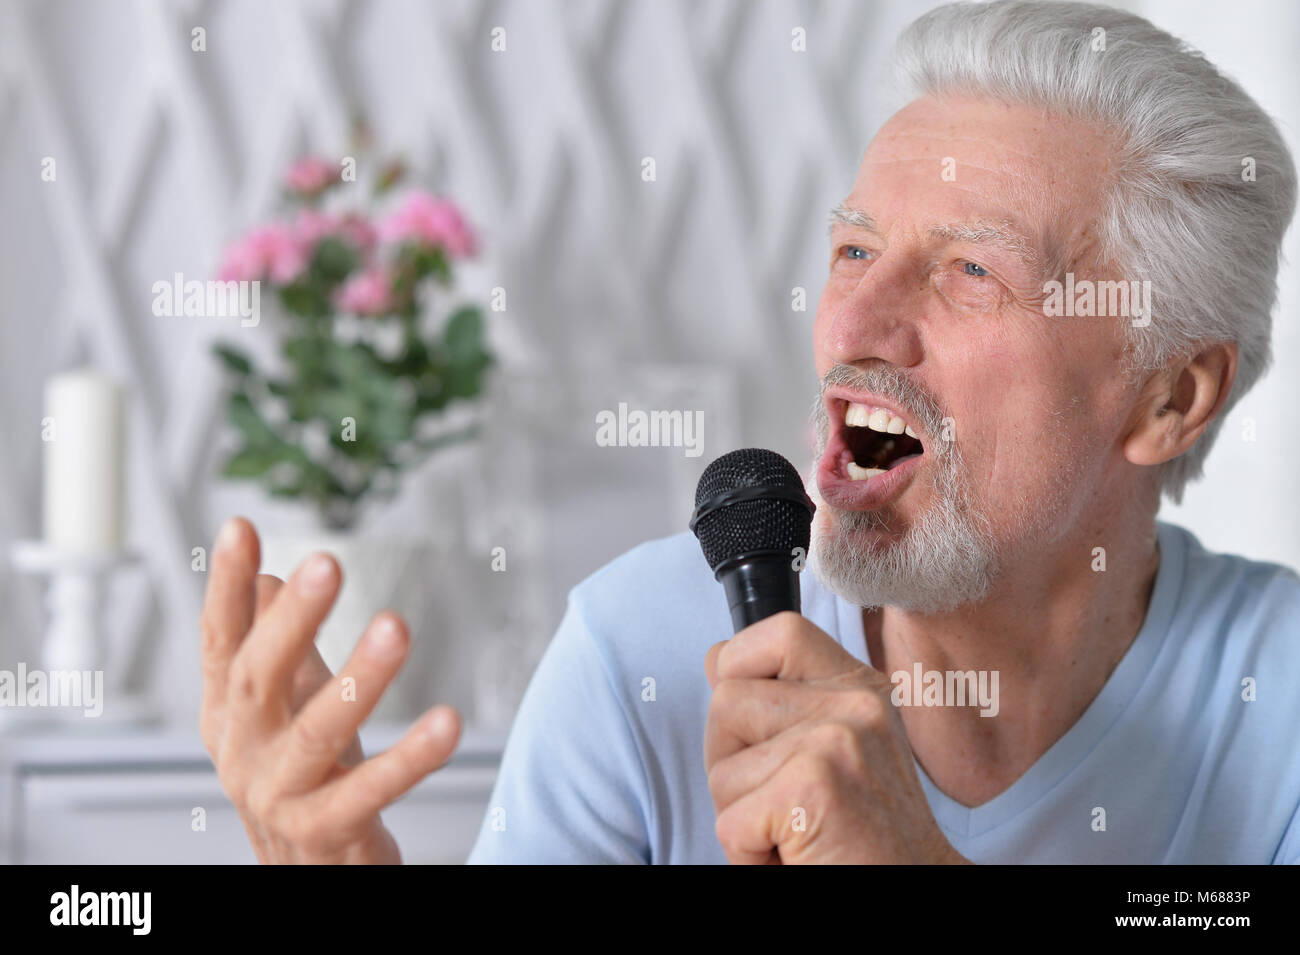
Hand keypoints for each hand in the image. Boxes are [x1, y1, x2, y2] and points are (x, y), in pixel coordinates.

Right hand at [199, 516, 461, 863]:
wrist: (308, 874)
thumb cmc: (300, 777)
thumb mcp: (279, 706)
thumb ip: (271, 643)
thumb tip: (265, 573)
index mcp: (227, 713)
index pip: (220, 641)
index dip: (224, 587)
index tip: (240, 527)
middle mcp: (242, 752)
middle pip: (258, 679)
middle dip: (291, 621)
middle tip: (327, 564)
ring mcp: (279, 796)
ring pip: (317, 734)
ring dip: (358, 678)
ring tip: (396, 627)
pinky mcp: (325, 832)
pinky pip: (370, 792)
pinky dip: (410, 758)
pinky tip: (448, 723)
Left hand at [703, 611, 967, 864]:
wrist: (912, 888)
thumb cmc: (865, 837)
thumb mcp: (839, 750)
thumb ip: (786, 700)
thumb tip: (717, 659)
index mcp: (860, 687)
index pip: (777, 632)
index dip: (741, 670)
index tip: (757, 728)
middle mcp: (856, 704)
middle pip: (726, 701)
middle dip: (730, 763)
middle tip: (779, 802)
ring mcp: (836, 740)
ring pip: (720, 768)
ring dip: (739, 815)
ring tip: (792, 831)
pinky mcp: (814, 786)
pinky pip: (729, 821)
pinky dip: (748, 853)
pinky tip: (797, 854)